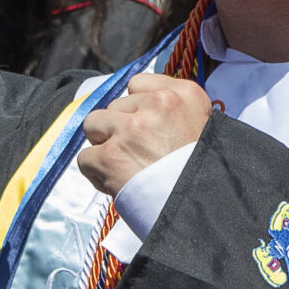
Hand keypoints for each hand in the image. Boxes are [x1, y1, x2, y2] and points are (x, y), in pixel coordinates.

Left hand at [77, 73, 211, 197]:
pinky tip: (117, 182)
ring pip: (93, 124)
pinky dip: (96, 172)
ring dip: (104, 145)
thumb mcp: (203, 127)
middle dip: (120, 128)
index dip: (137, 107)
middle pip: (115, 105)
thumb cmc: (203, 174)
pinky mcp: (110, 155)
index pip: (138, 84)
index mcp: (185, 94)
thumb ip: (172, 111)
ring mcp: (131, 128)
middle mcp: (158, 104)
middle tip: (139, 154)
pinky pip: (85, 157)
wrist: (201, 205)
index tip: (145, 126)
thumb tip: (138, 108)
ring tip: (125, 165)